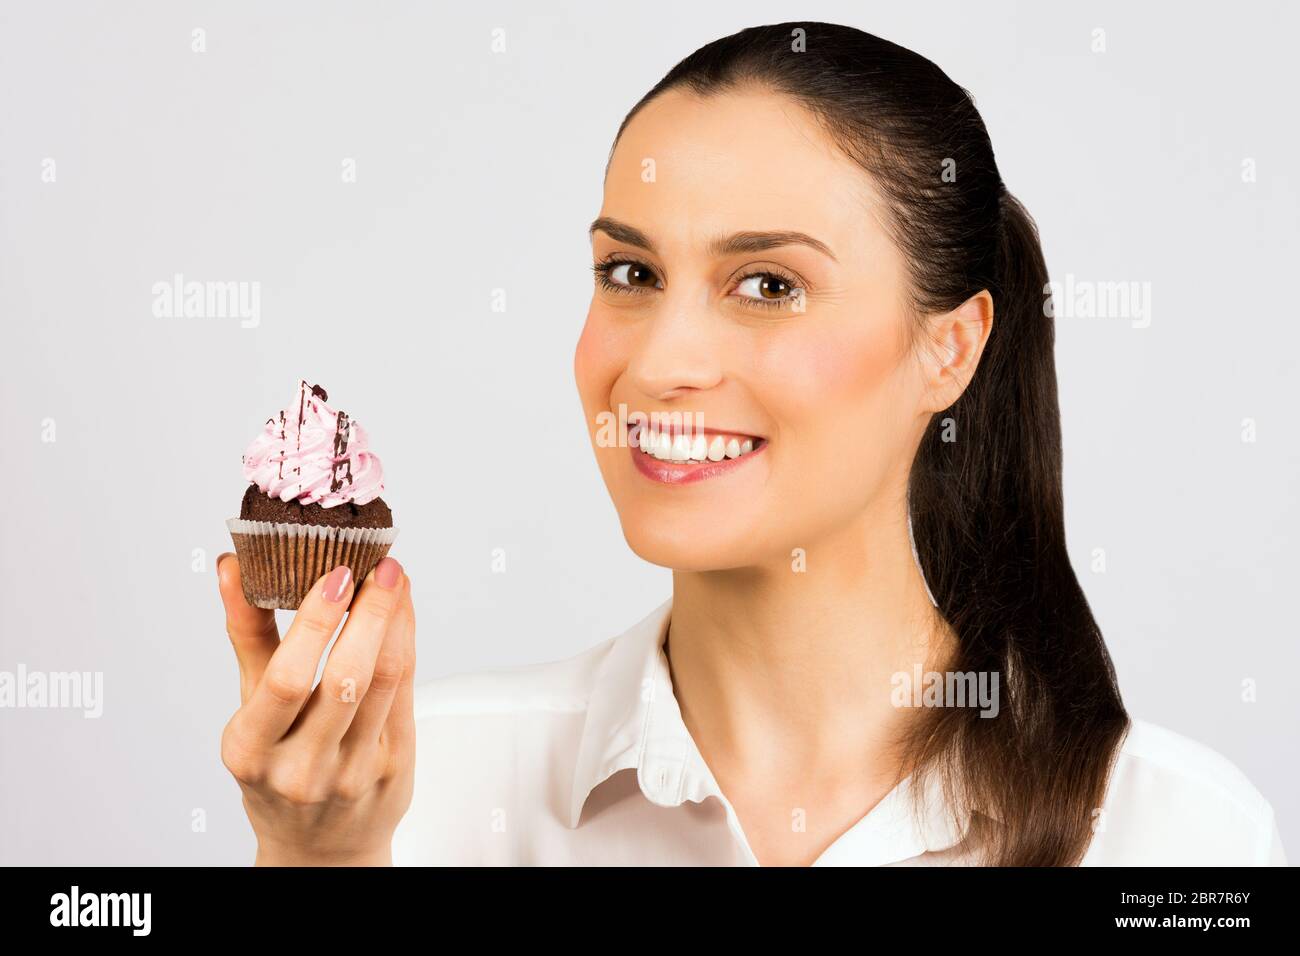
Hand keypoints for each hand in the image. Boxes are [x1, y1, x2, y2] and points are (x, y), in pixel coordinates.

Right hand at [216, 553, 415, 865]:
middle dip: (369, 614)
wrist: (320, 849)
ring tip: (394, 578)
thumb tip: (233, 566)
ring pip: (385, 681)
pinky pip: (405, 692)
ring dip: (396, 621)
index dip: (315, 624)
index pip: (286, 680)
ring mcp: (353, 772)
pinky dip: (406, 643)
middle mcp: (302, 768)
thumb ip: (247, 636)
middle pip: (346, 679)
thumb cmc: (277, 770)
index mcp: (252, 751)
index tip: (334, 573)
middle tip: (378, 565)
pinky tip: (403, 612)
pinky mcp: (395, 767)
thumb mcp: (250, 711)